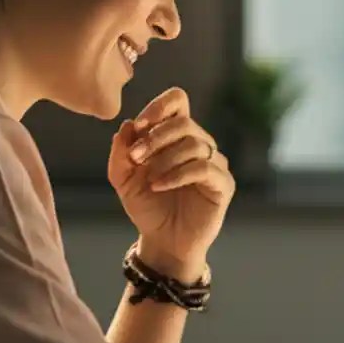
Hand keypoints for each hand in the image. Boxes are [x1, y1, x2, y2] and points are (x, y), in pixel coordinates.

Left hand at [108, 87, 235, 281]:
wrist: (162, 241)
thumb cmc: (147, 206)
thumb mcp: (123, 178)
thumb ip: (120, 152)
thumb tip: (126, 125)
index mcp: (176, 136)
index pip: (178, 101)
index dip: (159, 107)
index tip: (138, 126)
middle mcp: (199, 145)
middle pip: (184, 122)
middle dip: (156, 137)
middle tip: (136, 157)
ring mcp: (214, 164)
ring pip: (195, 144)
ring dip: (165, 159)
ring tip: (149, 178)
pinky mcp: (223, 184)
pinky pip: (205, 168)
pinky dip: (178, 174)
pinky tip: (160, 185)